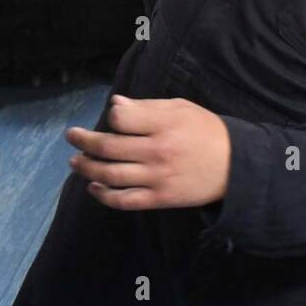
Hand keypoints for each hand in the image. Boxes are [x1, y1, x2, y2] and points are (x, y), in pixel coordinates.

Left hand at [68, 95, 231, 210]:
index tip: (111, 116)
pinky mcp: (159, 198)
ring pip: (110, 175)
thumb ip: (147, 107)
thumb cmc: (206, 131)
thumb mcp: (181, 109)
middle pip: (109, 147)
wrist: (235, 167)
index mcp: (164, 125)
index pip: (122, 119)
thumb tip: (115, 104)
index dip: (112, 116)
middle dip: (84, 141)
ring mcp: (157, 178)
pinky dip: (104, 196)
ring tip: (74, 161)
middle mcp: (157, 151)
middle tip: (71, 136)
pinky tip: (93, 187)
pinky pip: (124, 200)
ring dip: (87, 168)